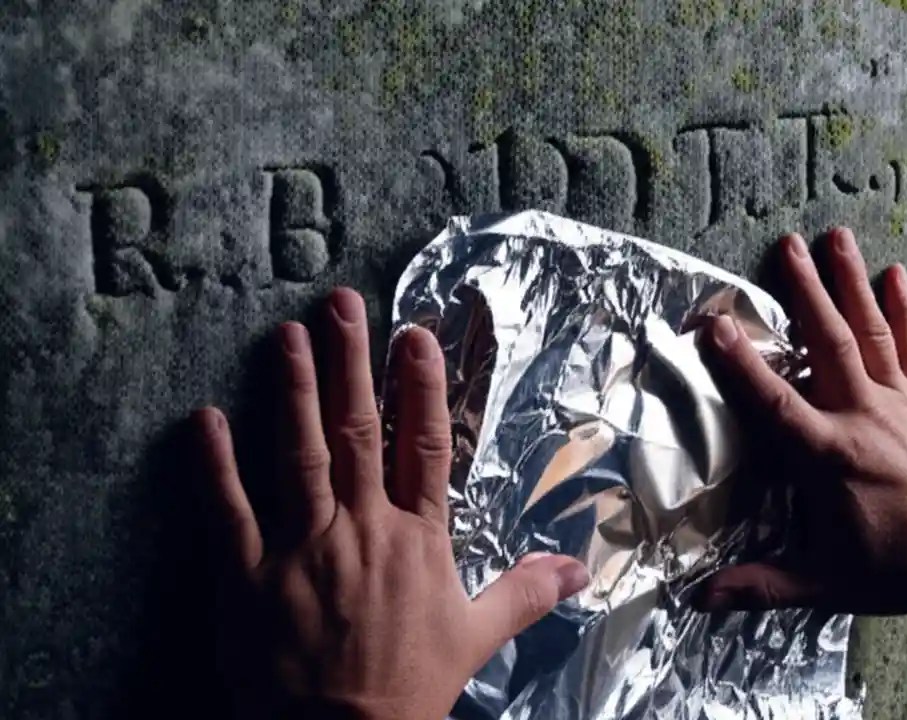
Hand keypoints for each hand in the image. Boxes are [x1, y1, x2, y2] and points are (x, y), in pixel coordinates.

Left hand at [194, 288, 588, 718]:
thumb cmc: (410, 688)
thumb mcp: (477, 637)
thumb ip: (525, 593)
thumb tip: (579, 569)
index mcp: (417, 539)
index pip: (423, 445)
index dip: (420, 386)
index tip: (414, 335)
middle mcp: (362, 528)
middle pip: (358, 431)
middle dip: (350, 364)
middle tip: (341, 306)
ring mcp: (302, 547)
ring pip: (298, 454)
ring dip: (291, 391)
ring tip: (285, 336)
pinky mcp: (248, 575)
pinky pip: (228, 510)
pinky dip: (215, 463)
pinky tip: (205, 416)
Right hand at [696, 229, 906, 614]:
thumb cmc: (899, 566)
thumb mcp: (825, 583)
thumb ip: (762, 585)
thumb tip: (700, 600)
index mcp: (829, 456)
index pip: (776, 402)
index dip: (743, 364)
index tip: (717, 325)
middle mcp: (861, 416)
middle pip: (826, 342)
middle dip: (805, 291)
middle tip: (786, 243)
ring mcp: (897, 402)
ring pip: (867, 331)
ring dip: (849, 282)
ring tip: (834, 236)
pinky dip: (903, 308)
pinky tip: (895, 272)